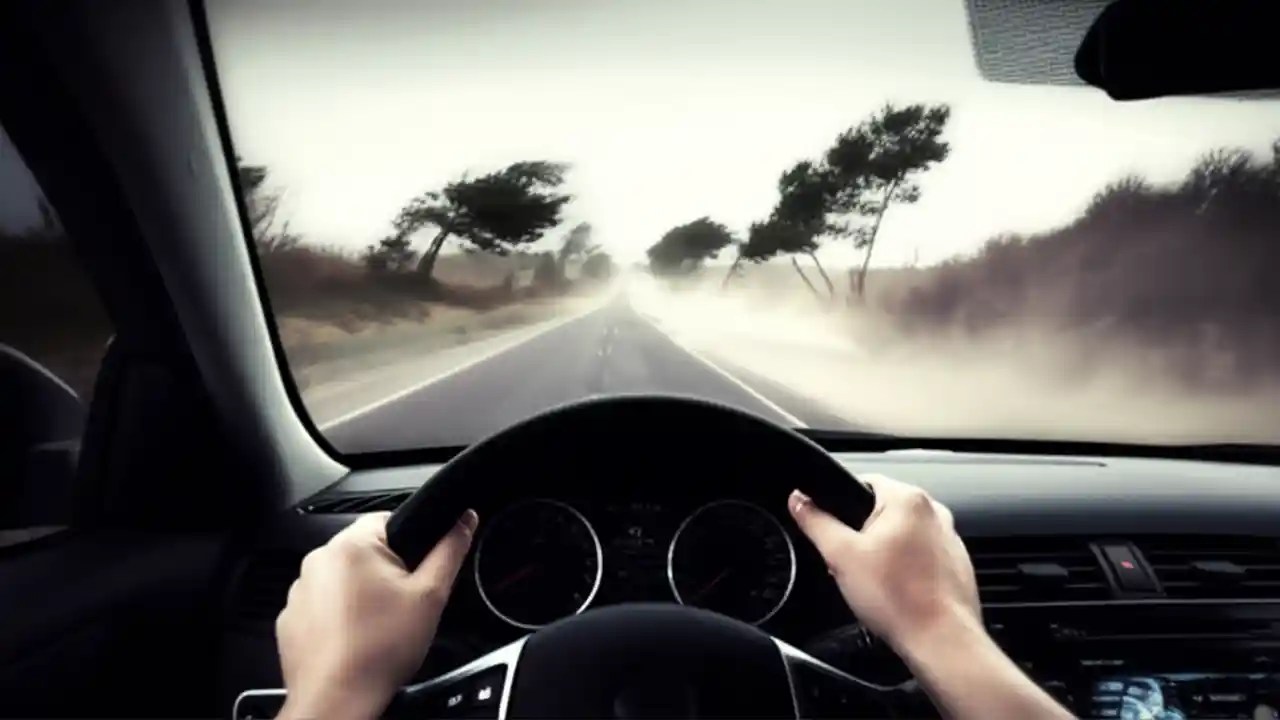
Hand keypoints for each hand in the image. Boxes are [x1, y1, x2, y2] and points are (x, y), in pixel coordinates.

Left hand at [276, 510, 477, 719]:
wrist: (338, 700)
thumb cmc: (380, 651)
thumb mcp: (430, 596)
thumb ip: (449, 550)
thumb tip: (463, 520)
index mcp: (352, 545)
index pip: (387, 519)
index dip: (410, 544)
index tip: (416, 573)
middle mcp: (318, 561)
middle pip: (364, 551)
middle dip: (385, 572)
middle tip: (402, 604)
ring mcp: (298, 591)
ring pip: (342, 579)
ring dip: (359, 593)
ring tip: (377, 627)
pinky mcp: (290, 618)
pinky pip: (321, 604)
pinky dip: (337, 616)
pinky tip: (354, 638)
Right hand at [788, 474, 979, 653]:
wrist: (941, 641)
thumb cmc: (898, 599)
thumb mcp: (841, 556)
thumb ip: (816, 522)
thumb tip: (799, 500)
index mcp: (907, 499)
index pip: (864, 482)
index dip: (841, 506)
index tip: (835, 532)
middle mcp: (935, 512)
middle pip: (883, 511)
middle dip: (863, 535)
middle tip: (854, 564)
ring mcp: (949, 538)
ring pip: (903, 535)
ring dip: (886, 553)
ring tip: (878, 583)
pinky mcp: (956, 563)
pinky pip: (921, 557)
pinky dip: (907, 569)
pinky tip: (898, 592)